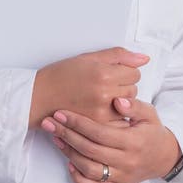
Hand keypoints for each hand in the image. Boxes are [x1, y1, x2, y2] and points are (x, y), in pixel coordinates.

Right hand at [29, 47, 149, 129]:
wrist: (38, 97)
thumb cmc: (61, 75)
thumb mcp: (89, 58)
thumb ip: (119, 56)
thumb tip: (144, 58)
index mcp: (103, 72)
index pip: (134, 72)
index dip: (125, 71)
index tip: (113, 73)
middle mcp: (104, 93)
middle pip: (133, 89)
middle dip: (123, 86)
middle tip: (104, 85)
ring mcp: (101, 111)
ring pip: (127, 106)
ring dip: (120, 102)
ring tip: (101, 97)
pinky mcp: (97, 125)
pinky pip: (118, 120)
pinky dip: (113, 116)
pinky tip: (100, 109)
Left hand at [40, 97, 181, 182]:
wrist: (164, 157)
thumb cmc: (153, 132)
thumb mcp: (149, 113)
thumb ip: (134, 106)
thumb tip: (118, 100)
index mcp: (134, 141)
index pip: (100, 133)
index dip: (78, 123)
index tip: (62, 113)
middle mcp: (127, 161)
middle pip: (90, 150)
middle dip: (67, 135)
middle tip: (50, 123)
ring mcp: (121, 176)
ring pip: (89, 169)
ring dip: (69, 154)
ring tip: (57, 138)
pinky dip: (79, 179)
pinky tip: (69, 164)